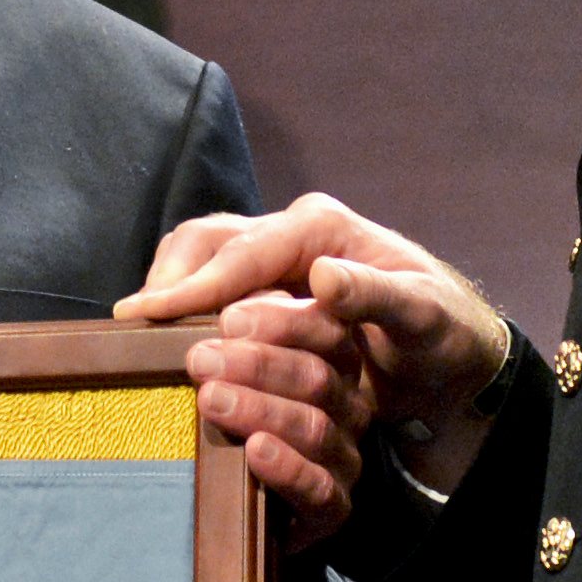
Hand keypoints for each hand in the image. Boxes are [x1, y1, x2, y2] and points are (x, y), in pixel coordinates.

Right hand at [120, 194, 513, 494]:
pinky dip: (182, 304)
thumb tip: (322, 276)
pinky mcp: (267, 286)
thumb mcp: (425, 317)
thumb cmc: (442, 333)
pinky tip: (167, 338)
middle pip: (207, 240)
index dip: (193, 283)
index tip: (148, 314)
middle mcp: (293, 232)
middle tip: (132, 326)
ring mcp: (276, 257)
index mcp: (323, 228)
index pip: (244, 250)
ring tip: (140, 332)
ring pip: (200, 255)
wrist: (449, 354)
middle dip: (168, 279)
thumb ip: (377, 295)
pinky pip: (209, 282)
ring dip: (169, 289)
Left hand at [178, 289, 370, 542]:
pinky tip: (255, 450)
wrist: (233, 507)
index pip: (324, 329)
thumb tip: (145, 304)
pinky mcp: (332, 508)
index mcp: (329, 361)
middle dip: (257, 364)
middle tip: (202, 360)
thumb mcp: (214, 362)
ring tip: (212, 400)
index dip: (279, 321)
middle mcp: (345, 406)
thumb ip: (200, 325)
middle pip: (316, 375)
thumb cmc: (223, 417)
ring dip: (261, 409)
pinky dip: (287, 467)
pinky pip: (320, 488)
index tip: (228, 320)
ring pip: (315, 426)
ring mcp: (342, 457)